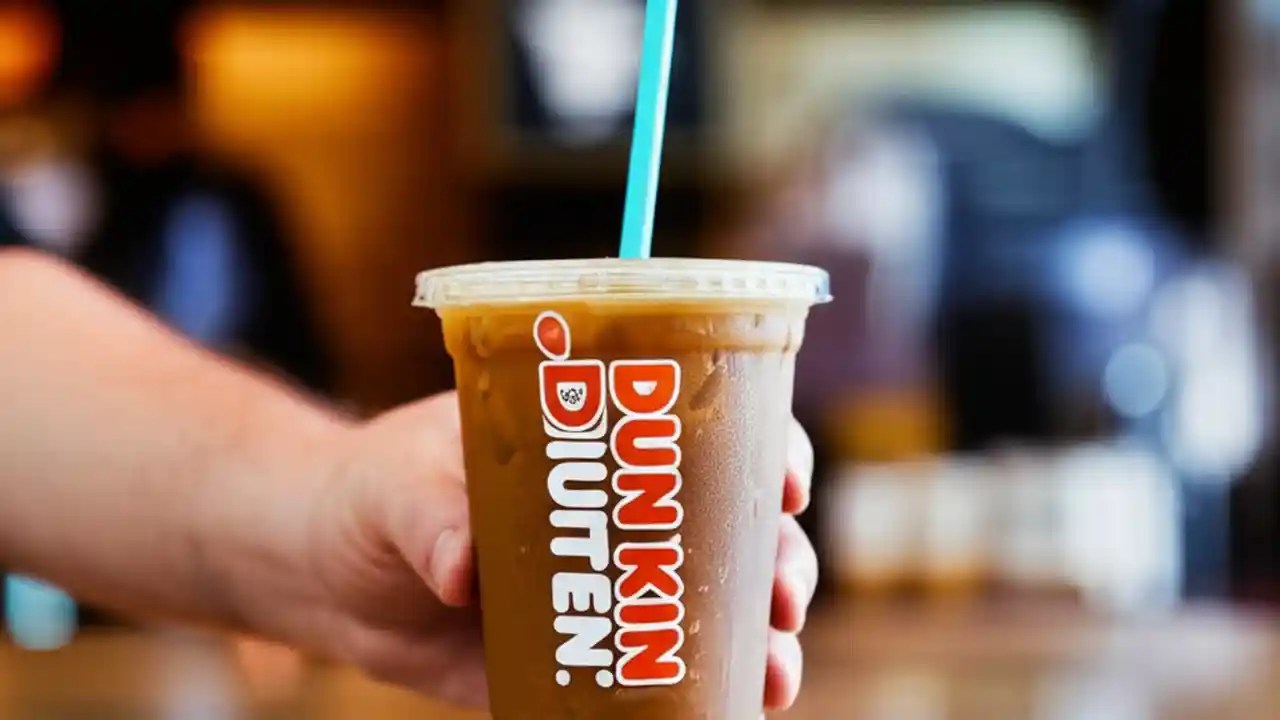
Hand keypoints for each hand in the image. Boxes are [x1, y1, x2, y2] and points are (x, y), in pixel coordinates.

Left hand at [304, 392, 818, 710]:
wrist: (332, 571)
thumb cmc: (374, 492)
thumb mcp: (399, 483)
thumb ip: (429, 512)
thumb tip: (463, 568)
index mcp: (599, 448)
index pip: (707, 433)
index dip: (763, 450)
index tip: (785, 480)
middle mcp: (621, 519)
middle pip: (735, 530)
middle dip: (779, 561)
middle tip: (782, 594)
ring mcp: (609, 594)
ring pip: (714, 614)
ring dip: (761, 641)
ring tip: (775, 670)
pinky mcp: (583, 663)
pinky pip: (655, 684)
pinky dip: (701, 701)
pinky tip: (726, 716)